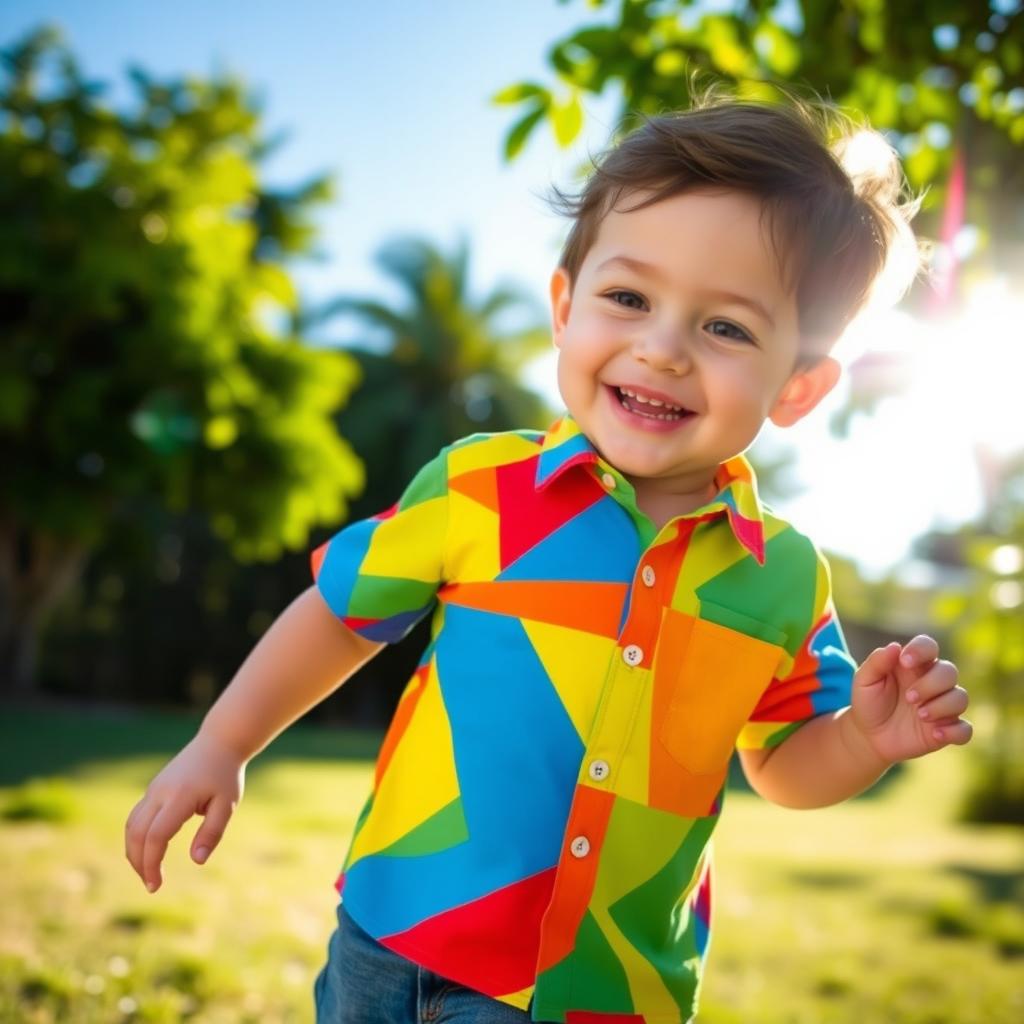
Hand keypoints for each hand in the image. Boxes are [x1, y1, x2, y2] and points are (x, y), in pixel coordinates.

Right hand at [124, 732, 245, 892]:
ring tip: (148, 873)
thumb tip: (197, 860)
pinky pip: (136, 817)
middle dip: (139, 863)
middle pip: (137, 834)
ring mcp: (153, 789)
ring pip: (131, 825)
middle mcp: (160, 792)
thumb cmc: (226, 775)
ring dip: (134, 852)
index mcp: (180, 797)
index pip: (156, 836)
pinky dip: (136, 837)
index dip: (152, 863)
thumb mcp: (227, 804)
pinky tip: (147, 851)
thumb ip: (212, 832)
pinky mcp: (153, 788)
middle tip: (152, 885)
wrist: (219, 742)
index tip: (157, 885)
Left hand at [849, 635, 971, 765]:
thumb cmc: (868, 702)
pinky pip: (965, 729)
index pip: (928, 646)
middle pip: (948, 671)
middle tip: (909, 698)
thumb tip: (895, 646)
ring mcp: (942, 706)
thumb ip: (877, 662)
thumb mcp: (864, 681)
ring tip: (920, 715)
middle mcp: (932, 682)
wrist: (869, 736)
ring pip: (960, 698)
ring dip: (942, 706)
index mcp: (914, 666)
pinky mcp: (947, 730)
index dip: (921, 650)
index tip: (905, 662)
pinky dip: (954, 731)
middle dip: (931, 683)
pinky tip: (935, 734)